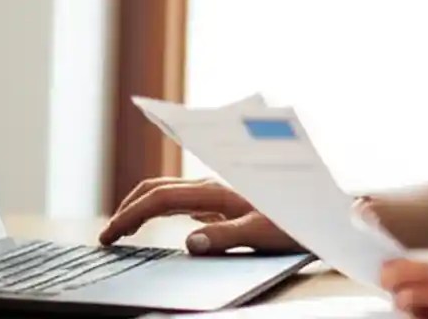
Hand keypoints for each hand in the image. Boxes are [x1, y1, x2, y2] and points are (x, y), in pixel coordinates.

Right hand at [98, 177, 301, 254]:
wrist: (321, 210)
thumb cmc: (295, 221)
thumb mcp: (263, 233)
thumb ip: (226, 237)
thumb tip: (189, 242)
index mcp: (217, 190)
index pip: (159, 198)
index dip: (129, 215)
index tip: (108, 235)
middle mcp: (213, 185)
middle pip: (156, 190)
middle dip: (126, 210)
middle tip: (106, 237)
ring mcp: (217, 191)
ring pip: (167, 192)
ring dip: (139, 207)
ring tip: (121, 229)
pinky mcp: (223, 200)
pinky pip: (181, 200)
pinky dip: (158, 209)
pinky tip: (156, 222)